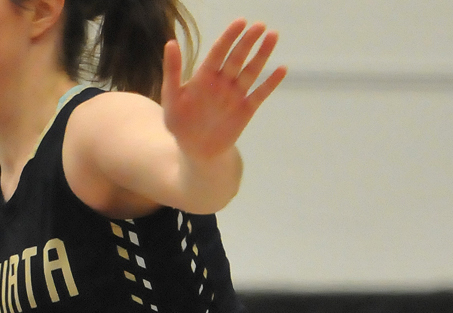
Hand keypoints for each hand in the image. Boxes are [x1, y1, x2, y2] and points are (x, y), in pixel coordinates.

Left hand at [161, 20, 285, 162]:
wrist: (196, 150)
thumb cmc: (180, 123)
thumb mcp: (171, 97)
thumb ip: (172, 71)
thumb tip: (171, 42)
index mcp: (204, 77)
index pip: (218, 52)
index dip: (229, 37)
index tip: (240, 22)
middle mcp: (223, 82)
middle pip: (237, 58)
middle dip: (248, 42)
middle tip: (259, 25)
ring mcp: (236, 95)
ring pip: (251, 71)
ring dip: (262, 54)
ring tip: (272, 36)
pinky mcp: (246, 109)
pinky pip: (260, 94)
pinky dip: (271, 83)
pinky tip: (282, 69)